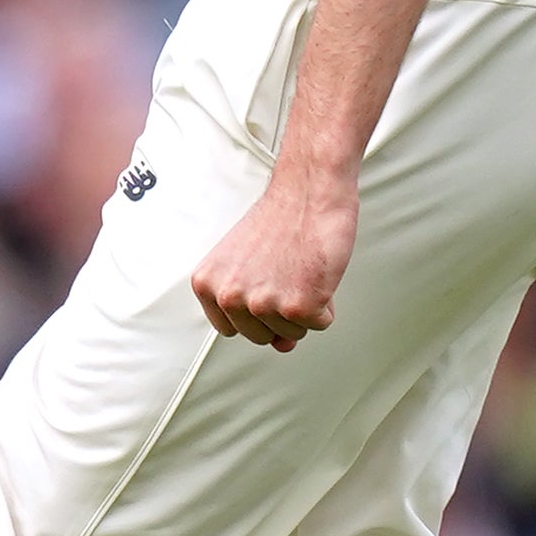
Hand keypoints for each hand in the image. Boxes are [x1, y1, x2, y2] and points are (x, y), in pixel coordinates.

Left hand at [193, 167, 356, 350]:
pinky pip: (320, 324)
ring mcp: (263, 303)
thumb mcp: (247, 262)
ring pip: (292, 333)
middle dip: (280, 313)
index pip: (230, 328)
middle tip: (288, 274)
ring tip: (302, 270)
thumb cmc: (280, 218)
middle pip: (260, 336)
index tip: (264, 287)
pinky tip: (318, 274)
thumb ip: (253, 307)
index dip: (253, 312)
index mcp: (208, 284)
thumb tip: (280, 344)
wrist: (309, 190)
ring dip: (306, 307)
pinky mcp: (298, 306)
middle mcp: (230, 296)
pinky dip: (327, 304)